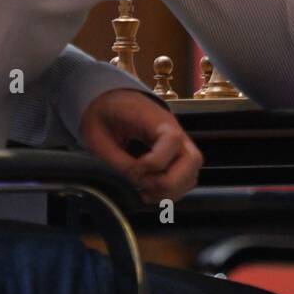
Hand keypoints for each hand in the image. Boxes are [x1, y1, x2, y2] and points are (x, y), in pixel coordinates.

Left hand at [78, 89, 203, 203]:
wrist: (109, 102)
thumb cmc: (104, 114)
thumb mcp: (100, 135)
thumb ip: (119, 159)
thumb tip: (135, 181)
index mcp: (154, 118)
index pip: (173, 140)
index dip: (155, 162)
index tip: (134, 169)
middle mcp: (174, 131)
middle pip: (193, 159)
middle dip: (169, 182)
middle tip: (143, 184)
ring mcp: (178, 144)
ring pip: (193, 173)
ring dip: (171, 190)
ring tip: (145, 192)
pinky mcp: (176, 155)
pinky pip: (185, 178)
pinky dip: (172, 191)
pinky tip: (151, 191)